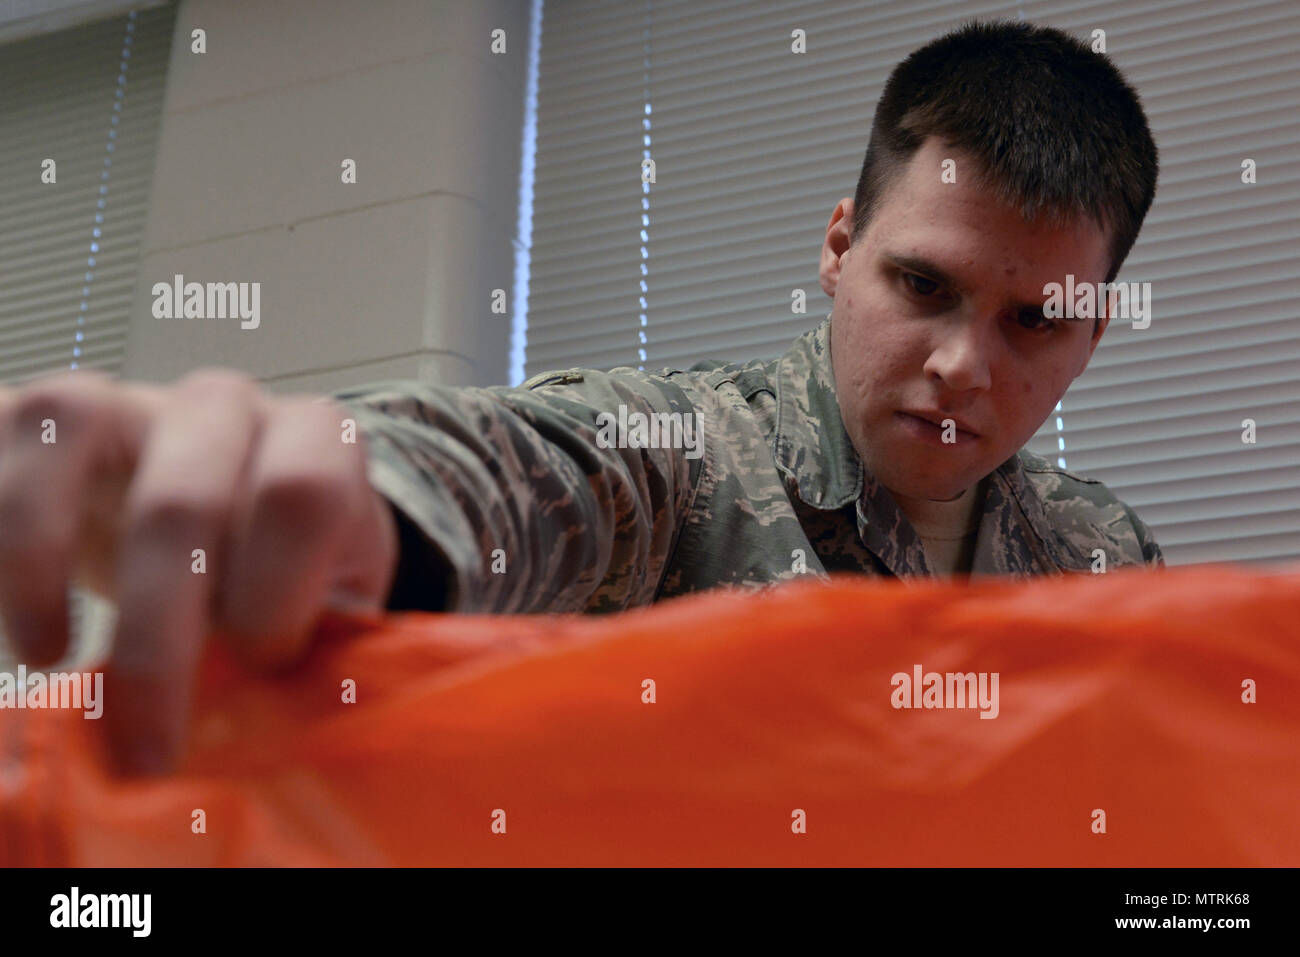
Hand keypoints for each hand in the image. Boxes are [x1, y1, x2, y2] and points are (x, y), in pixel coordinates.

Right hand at [0, 367, 399, 774]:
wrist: (228, 532)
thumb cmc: (282, 574)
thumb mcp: (327, 609)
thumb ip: (318, 649)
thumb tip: (282, 728)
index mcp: (314, 443)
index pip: (302, 493)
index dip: (277, 591)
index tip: (258, 670)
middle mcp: (227, 406)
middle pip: (181, 499)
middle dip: (158, 638)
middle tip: (147, 748)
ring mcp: (130, 399)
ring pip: (71, 429)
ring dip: (40, 557)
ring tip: (44, 658)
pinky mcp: (43, 417)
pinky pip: (2, 440)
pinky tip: (18, 624)